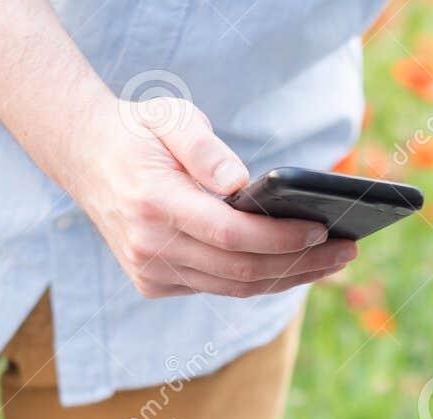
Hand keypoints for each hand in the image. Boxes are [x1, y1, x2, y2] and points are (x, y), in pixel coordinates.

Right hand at [70, 97, 356, 298]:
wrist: (87, 159)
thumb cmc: (140, 132)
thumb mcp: (171, 117)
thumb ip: (204, 147)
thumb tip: (241, 183)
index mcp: (153, 203)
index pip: (230, 235)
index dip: (280, 238)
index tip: (321, 229)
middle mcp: (149, 247)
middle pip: (239, 271)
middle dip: (299, 264)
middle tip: (346, 250)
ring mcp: (150, 272)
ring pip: (233, 288)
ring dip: (286, 277)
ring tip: (331, 261)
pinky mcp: (154, 283)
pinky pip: (217, 288)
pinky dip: (258, 279)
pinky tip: (293, 264)